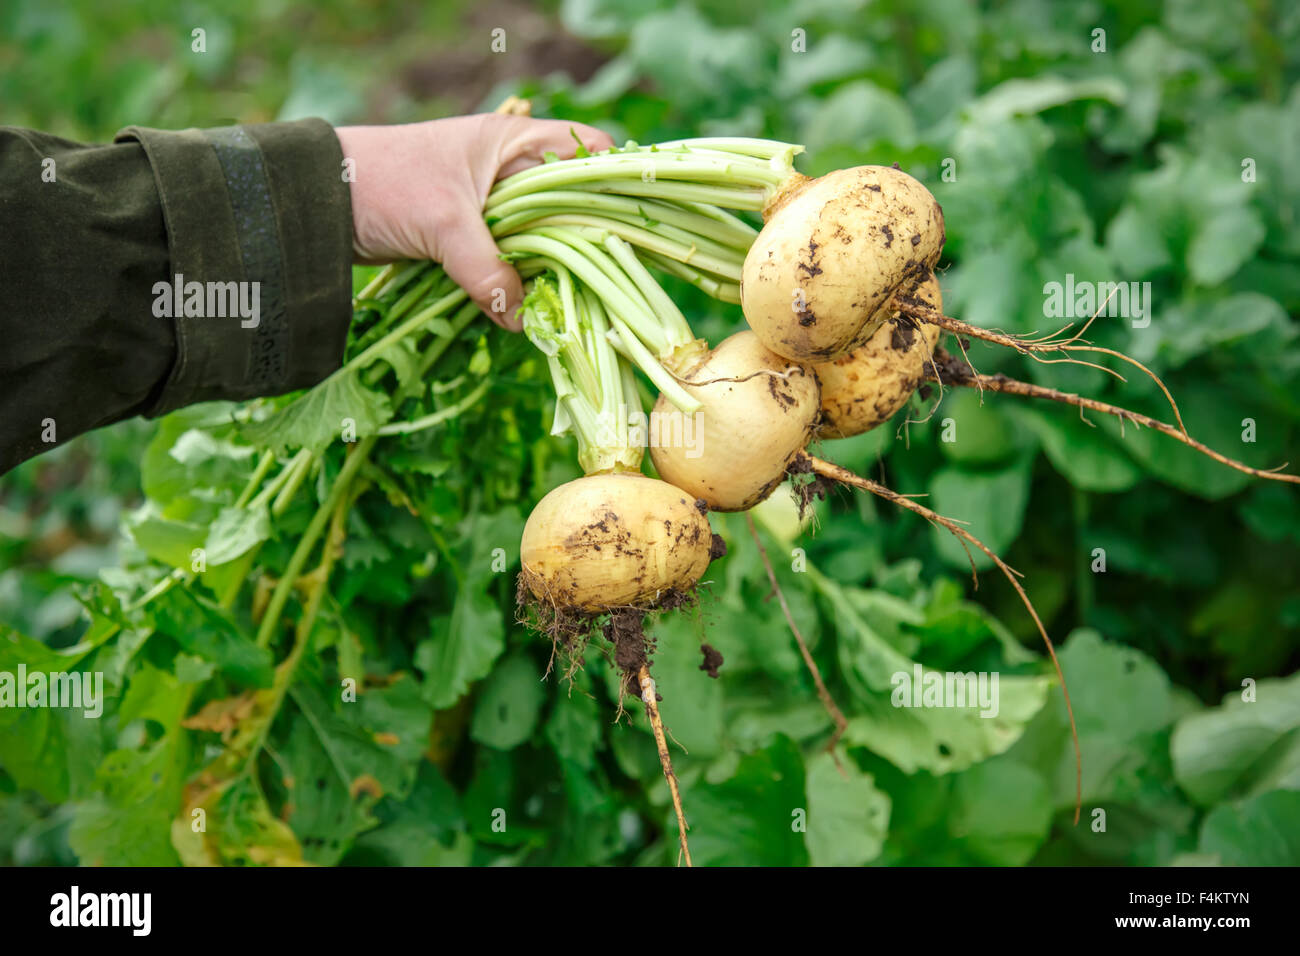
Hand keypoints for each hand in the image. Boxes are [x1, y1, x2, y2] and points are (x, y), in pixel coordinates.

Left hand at [336, 114, 613, 329]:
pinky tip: (531, 307)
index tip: (629, 227)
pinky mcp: (471, 237)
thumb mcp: (445, 225)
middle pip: (571, 205)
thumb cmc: (384, 185)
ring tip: (570, 301)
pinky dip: (519, 282)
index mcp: (515, 142)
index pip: (587, 151)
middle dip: (585, 241)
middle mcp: (511, 170)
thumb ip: (489, 272)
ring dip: (549, 270)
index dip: (613, 183)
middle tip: (604, 280)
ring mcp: (492, 206)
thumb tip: (524, 321)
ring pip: (542, 239)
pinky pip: (511, 261)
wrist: (316, 202)